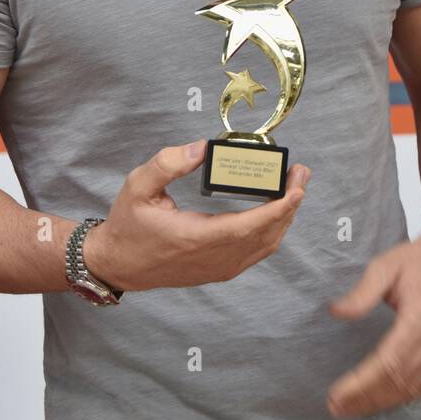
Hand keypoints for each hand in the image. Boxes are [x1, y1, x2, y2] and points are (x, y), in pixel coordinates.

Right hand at [83, 139, 309, 291]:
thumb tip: (202, 149)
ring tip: (294, 187)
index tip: (296, 188)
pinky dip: (272, 231)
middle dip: (290, 204)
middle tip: (301, 173)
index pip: (248, 226)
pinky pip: (256, 252)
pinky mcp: (219, 270)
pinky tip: (276, 211)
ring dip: (284, 217)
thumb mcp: (137, 186)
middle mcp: (212, 258)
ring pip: (265, 245)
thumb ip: (167, 164)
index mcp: (194, 238)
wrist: (119, 263)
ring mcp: (218, 268)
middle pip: (266, 234)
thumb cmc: (128, 225)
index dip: (278, 208)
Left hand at [324, 218, 420, 418]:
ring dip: (381, 403)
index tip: (335, 394)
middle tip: (336, 408)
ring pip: (413, 389)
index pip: (387, 363)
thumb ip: (361, 293)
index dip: (360, 384)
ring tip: (351, 409)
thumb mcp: (385, 266)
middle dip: (365, 399)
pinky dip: (402, 396)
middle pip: (399, 382)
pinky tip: (380, 400)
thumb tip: (335, 312)